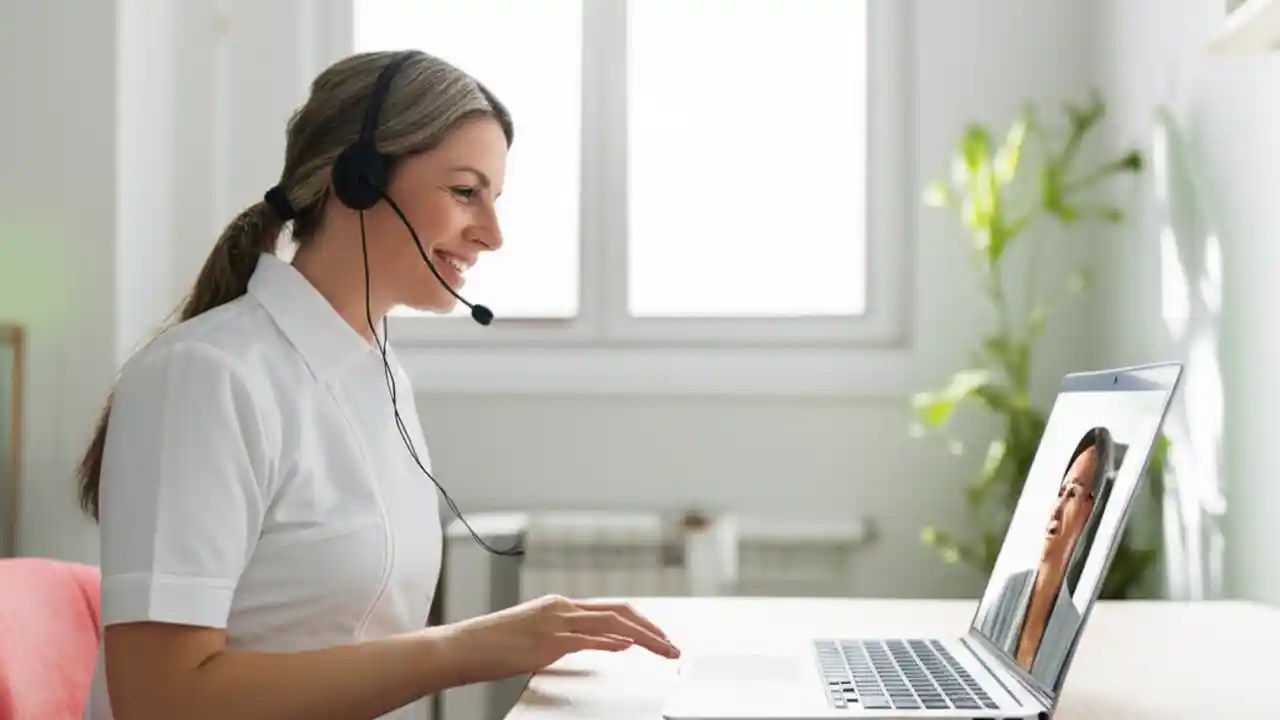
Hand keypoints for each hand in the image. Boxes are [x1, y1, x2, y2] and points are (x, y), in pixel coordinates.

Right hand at [445, 594, 680, 683]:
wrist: (464, 647)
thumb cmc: (494, 646)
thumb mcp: (536, 636)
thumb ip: (569, 638)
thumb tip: (606, 644)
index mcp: (560, 606)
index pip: (611, 609)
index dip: (640, 622)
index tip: (660, 637)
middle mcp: (562, 608)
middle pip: (620, 612)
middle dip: (652, 629)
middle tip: (673, 646)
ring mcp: (555, 623)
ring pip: (612, 623)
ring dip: (644, 637)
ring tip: (664, 650)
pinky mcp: (547, 641)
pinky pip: (586, 638)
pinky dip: (611, 641)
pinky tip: (628, 646)